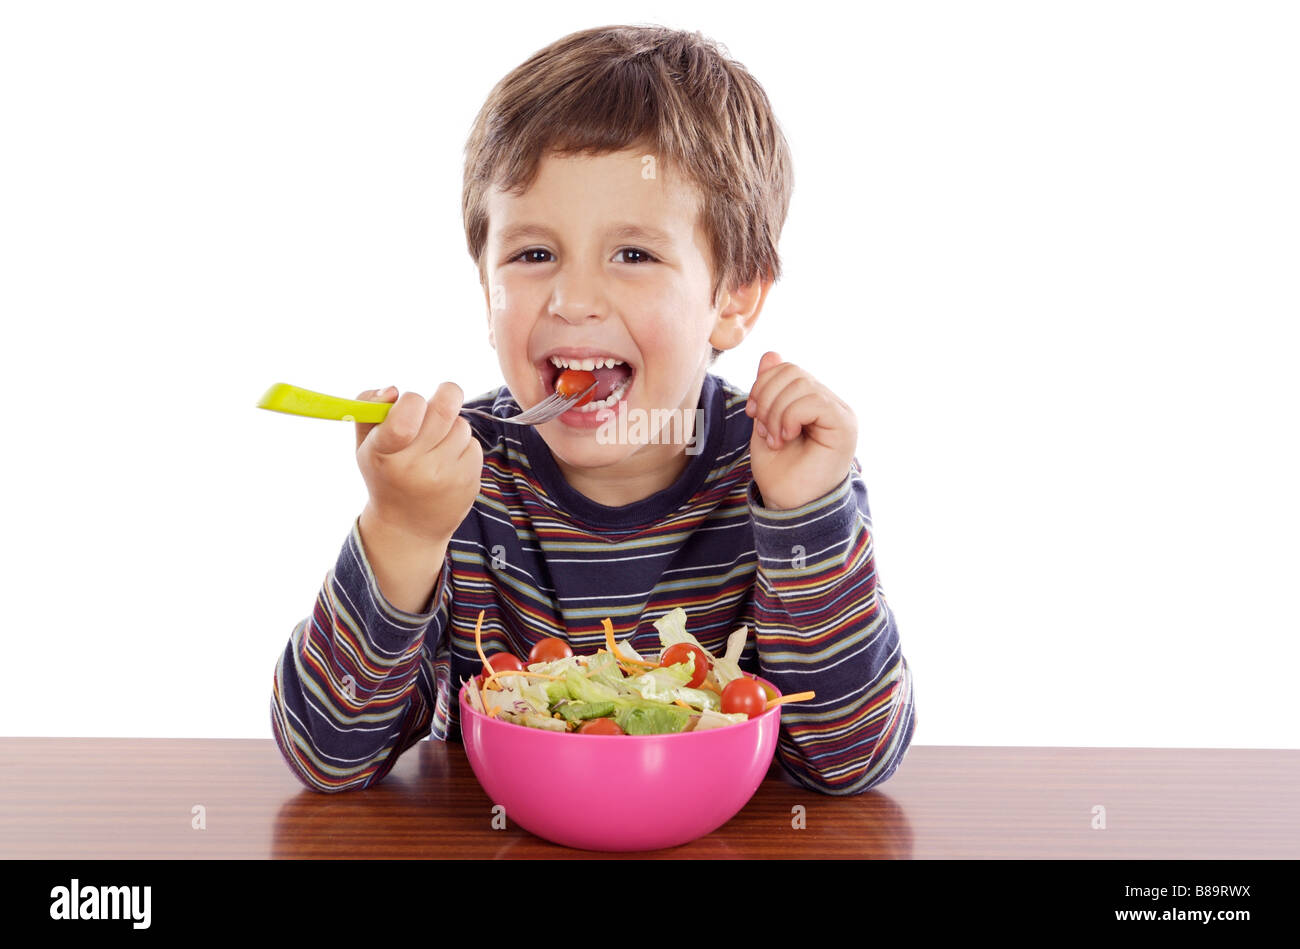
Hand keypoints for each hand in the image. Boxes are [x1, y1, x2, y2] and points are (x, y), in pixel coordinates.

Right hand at [354, 383, 482, 543]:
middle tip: (441, 399)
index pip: (406, 415)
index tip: (412, 403)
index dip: (413, 400)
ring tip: (436, 444)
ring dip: (452, 426)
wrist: (408, 527)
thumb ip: (369, 408)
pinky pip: (474, 445)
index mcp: (384, 453)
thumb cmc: (385, 474)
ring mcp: (444, 476)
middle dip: (445, 396)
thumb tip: (393, 390)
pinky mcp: (468, 483)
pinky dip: (463, 446)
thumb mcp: (366, 444)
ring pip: (461, 425)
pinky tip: (448, 461)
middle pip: (444, 409)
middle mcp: (415, 467)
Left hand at [745, 352, 857, 509]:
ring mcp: (839, 412)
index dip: (762, 385)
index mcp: (813, 401)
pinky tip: (787, 437)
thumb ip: (769, 391)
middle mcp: (830, 403)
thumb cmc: (779, 472)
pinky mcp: (844, 424)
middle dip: (767, 399)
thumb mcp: (765, 423)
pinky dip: (790, 417)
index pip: (786, 369)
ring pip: (800, 384)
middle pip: (792, 372)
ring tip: (776, 439)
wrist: (789, 505)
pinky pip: (813, 400)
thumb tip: (772, 353)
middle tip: (764, 431)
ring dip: (776, 412)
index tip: (753, 415)